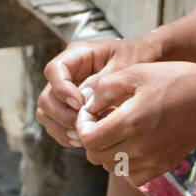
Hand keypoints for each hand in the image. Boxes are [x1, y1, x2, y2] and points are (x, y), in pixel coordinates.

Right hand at [36, 37, 161, 147]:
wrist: (148, 63)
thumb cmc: (138, 57)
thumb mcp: (126, 64)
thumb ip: (104, 81)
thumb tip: (83, 101)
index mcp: (78, 55)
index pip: (54, 70)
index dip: (61, 89)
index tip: (80, 104)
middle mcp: (67, 73)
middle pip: (46, 96)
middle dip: (61, 114)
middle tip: (82, 126)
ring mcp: (66, 92)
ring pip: (46, 113)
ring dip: (61, 128)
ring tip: (83, 137)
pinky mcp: (70, 109)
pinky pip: (56, 125)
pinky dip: (65, 135)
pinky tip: (84, 141)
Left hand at [74, 61, 195, 186]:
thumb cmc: (174, 79)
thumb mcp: (137, 72)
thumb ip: (105, 88)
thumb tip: (88, 105)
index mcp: (130, 122)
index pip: (88, 139)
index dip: (83, 125)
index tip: (93, 112)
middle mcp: (139, 146)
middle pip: (96, 156)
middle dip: (93, 138)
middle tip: (103, 119)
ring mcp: (152, 159)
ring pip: (112, 167)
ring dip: (108, 151)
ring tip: (119, 130)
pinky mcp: (163, 165)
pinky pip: (132, 176)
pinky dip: (126, 165)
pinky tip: (132, 144)